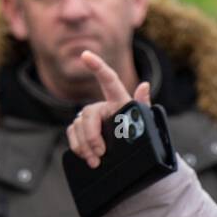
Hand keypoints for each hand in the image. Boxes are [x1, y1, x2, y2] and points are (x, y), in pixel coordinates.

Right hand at [65, 49, 151, 168]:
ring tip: (95, 161)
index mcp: (117, 101)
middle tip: (101, 153)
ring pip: (78, 126)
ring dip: (85, 145)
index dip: (97, 66)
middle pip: (88, 114)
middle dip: (92, 136)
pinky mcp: (80, 131)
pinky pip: (71, 134)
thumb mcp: (145, 123)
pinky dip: (77, 146)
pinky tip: (86, 156)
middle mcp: (100, 106)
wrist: (130, 156)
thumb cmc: (139, 136)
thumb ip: (143, 104)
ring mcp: (88, 119)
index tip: (86, 55)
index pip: (108, 80)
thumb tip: (145, 85)